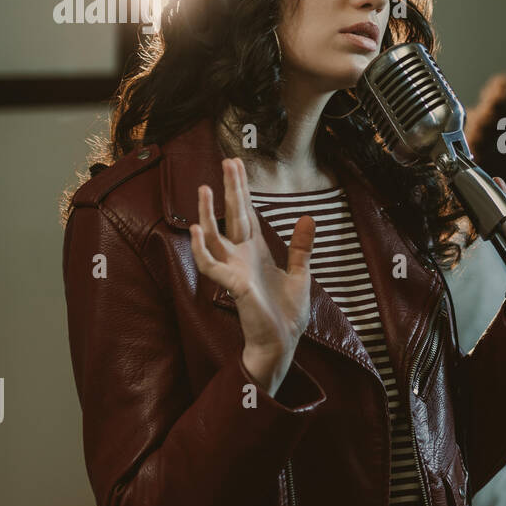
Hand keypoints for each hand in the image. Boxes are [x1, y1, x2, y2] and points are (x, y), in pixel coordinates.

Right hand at [188, 157, 314, 393]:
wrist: (282, 343)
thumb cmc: (286, 314)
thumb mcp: (300, 274)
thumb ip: (301, 247)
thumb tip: (307, 217)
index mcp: (256, 251)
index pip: (246, 213)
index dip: (241, 190)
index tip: (237, 165)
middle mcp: (241, 257)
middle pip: (232, 216)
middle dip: (230, 189)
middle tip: (227, 161)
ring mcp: (234, 270)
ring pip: (214, 236)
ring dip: (208, 213)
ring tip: (204, 188)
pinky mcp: (234, 285)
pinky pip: (211, 264)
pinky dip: (202, 248)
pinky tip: (198, 229)